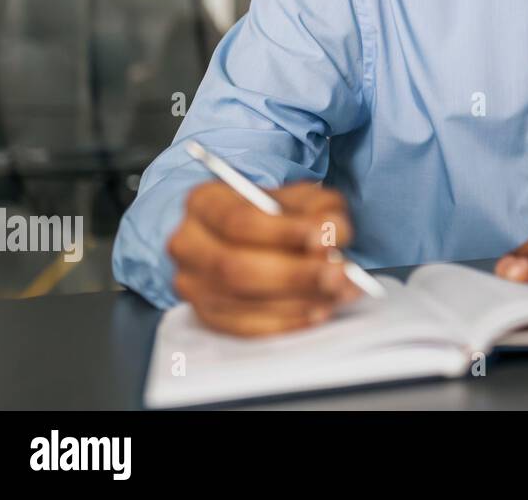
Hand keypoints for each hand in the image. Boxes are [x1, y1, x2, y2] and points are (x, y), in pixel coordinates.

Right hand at [167, 181, 363, 335]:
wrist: (257, 236)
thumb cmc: (278, 214)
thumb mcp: (303, 198)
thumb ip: (321, 209)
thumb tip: (331, 233)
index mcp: (204, 202)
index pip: (238, 220)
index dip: (282, 232)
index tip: (322, 238)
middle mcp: (188, 243)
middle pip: (235, 267)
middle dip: (294, 274)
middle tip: (339, 273)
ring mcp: (192, 284)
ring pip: (241, 301)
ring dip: (298, 300)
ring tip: (339, 291)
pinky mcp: (205, 316)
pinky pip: (244, 328)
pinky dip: (286, 322)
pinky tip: (317, 310)